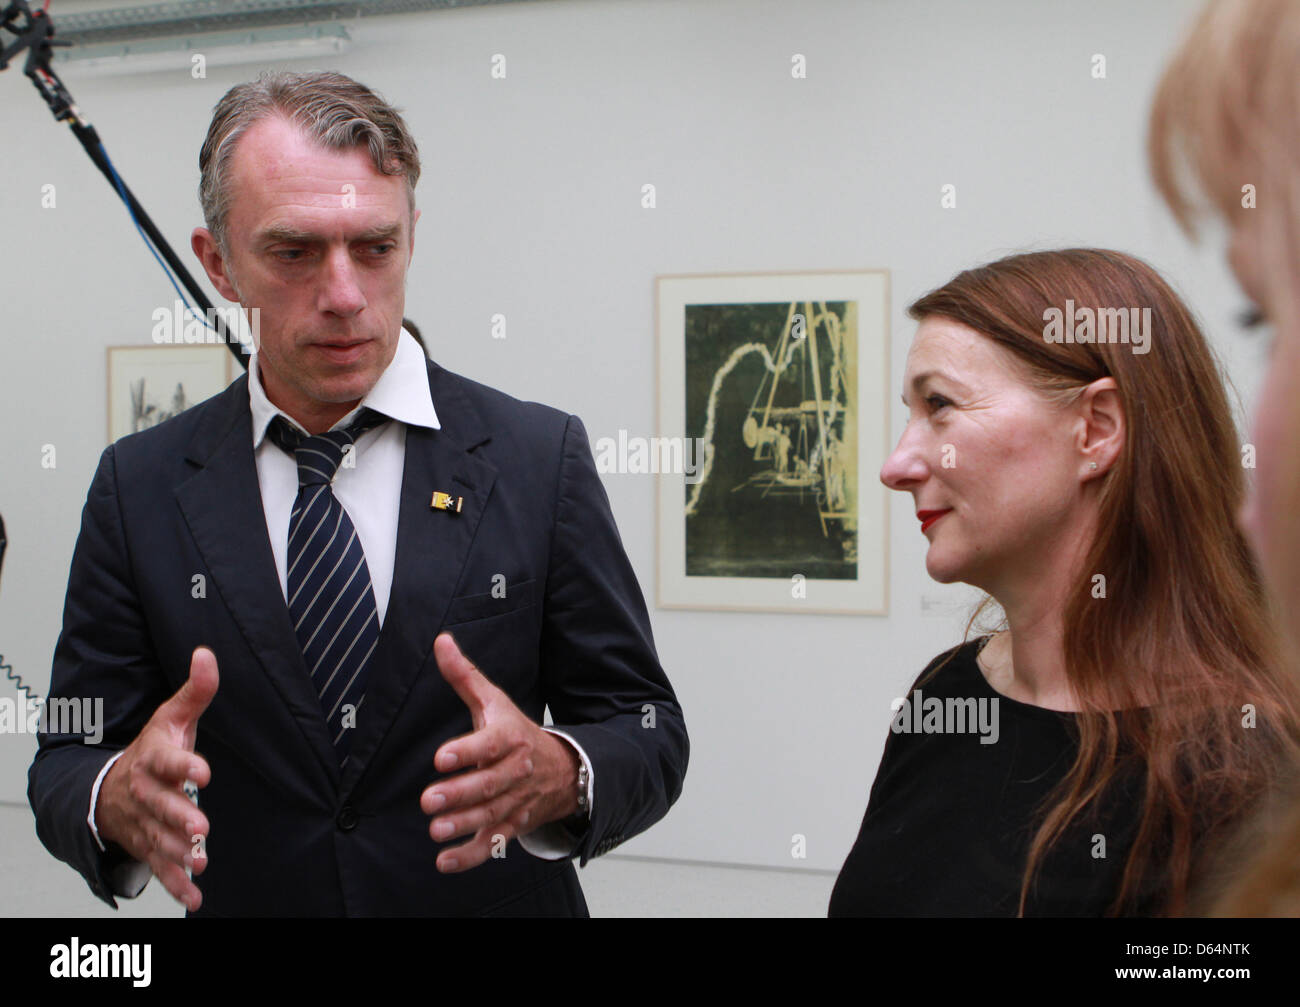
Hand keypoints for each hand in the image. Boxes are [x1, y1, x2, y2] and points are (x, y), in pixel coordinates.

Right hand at [97, 646, 217, 911]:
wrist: (109, 787)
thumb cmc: (152, 749)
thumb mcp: (172, 717)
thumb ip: (196, 690)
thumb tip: (207, 653)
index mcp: (153, 758)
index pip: (167, 759)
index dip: (184, 763)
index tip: (203, 770)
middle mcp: (145, 793)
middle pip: (161, 804)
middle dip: (178, 816)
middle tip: (200, 826)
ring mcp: (145, 822)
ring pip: (159, 838)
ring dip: (178, 851)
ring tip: (199, 860)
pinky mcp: (149, 846)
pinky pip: (160, 868)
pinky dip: (176, 885)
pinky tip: (194, 897)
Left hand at [421, 632, 580, 872]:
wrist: (562, 769)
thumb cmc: (516, 732)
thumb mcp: (493, 701)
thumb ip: (464, 675)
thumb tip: (440, 641)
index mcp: (509, 737)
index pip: (490, 743)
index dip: (466, 751)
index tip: (441, 757)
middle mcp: (515, 771)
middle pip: (488, 784)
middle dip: (460, 793)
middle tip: (429, 799)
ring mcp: (515, 801)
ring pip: (490, 815)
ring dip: (463, 825)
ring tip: (436, 829)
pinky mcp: (512, 826)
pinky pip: (492, 844)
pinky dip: (470, 856)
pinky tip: (446, 861)